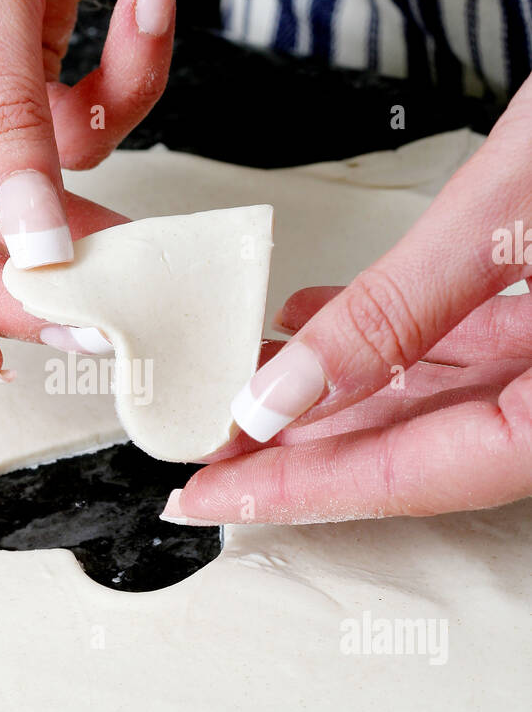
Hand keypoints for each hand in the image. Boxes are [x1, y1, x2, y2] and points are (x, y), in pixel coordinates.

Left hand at [165, 91, 531, 524]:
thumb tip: (284, 396)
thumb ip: (396, 314)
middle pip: (418, 450)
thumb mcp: (506, 215)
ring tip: (243, 386)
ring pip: (436, 399)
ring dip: (334, 394)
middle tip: (208, 450)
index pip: (411, 475)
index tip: (209, 496)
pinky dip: (389, 340)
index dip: (298, 490)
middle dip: (304, 450)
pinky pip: (467, 347)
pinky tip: (318, 321)